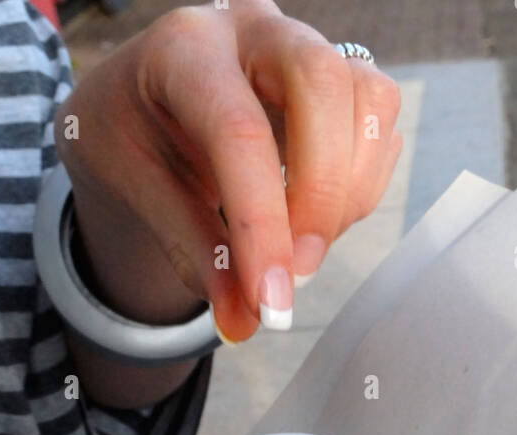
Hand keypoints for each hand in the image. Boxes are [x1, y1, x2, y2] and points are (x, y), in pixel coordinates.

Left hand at [56, 0, 402, 343]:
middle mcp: (254, 29)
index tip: (270, 299)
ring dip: (348, 194)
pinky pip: (381, 126)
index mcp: (184, 48)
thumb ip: (195, 253)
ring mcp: (307, 45)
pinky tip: (316, 219)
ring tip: (301, 247)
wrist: (143, 100)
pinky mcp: (344, 76)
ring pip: (369, 99)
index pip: (236, 130)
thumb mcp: (141, 191)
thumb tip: (244, 322)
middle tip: (297, 271)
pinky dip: (360, 188)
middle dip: (320, 193)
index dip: (261, 223)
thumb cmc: (135, 135)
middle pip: (321, 83)